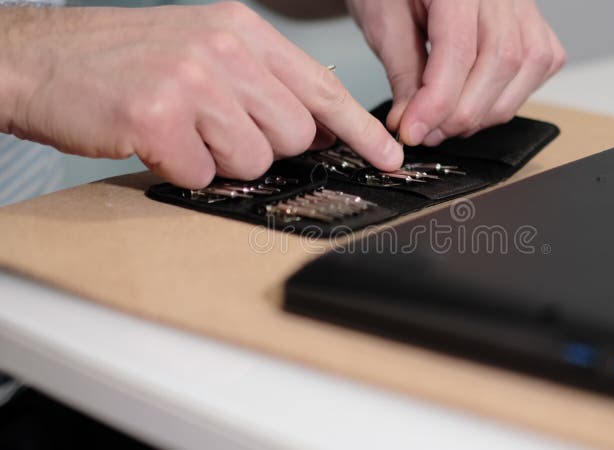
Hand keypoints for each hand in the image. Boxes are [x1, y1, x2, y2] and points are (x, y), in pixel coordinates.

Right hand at [0, 3, 402, 188]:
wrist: (42, 60)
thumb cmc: (125, 62)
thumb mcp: (205, 49)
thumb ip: (263, 82)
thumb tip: (316, 128)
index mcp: (242, 30)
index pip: (322, 86)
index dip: (360, 129)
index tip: (390, 157)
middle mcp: (224, 49)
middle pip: (295, 134)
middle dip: (263, 146)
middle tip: (216, 127)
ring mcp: (193, 80)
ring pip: (255, 159)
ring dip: (219, 160)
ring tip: (181, 130)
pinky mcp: (160, 117)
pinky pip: (204, 174)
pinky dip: (180, 170)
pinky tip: (155, 141)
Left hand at [346, 0, 565, 146]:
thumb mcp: (384, 20)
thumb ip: (403, 72)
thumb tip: (412, 122)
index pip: (459, 50)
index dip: (436, 102)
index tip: (413, 131)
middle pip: (500, 61)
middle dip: (461, 113)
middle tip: (426, 133)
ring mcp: (523, 4)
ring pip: (526, 67)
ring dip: (487, 110)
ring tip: (448, 122)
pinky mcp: (535, 20)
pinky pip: (540, 64)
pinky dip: (511, 94)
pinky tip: (479, 101)